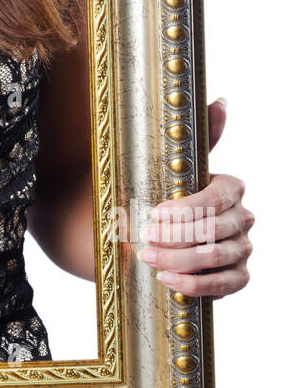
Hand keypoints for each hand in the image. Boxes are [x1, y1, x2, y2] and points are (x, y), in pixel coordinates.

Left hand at [139, 98, 253, 297]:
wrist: (149, 232)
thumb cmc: (161, 195)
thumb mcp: (174, 166)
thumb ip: (201, 138)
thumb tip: (220, 102)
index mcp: (231, 188)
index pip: (217, 197)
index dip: (187, 208)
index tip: (156, 214)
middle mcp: (243, 218)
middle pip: (216, 229)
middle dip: (178, 236)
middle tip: (145, 238)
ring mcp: (241, 249)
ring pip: (218, 257)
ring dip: (181, 260)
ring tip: (149, 258)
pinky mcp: (236, 277)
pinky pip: (224, 285)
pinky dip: (195, 285)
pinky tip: (167, 279)